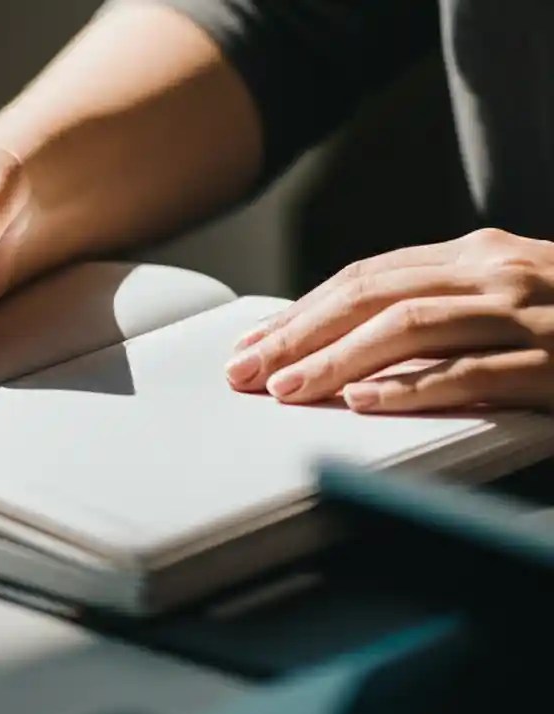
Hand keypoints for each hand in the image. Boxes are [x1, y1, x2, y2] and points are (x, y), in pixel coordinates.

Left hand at [225, 229, 553, 413]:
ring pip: (411, 327)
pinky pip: (475, 374)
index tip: (251, 345)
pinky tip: (363, 402)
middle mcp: (495, 273)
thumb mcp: (504, 296)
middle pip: (372, 296)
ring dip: (336, 359)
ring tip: (285, 387)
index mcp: (475, 255)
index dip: (301, 312)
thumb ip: (437, 307)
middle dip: (298, 334)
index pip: (365, 277)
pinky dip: (413, 388)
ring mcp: (529, 315)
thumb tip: (341, 341)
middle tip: (244, 370)